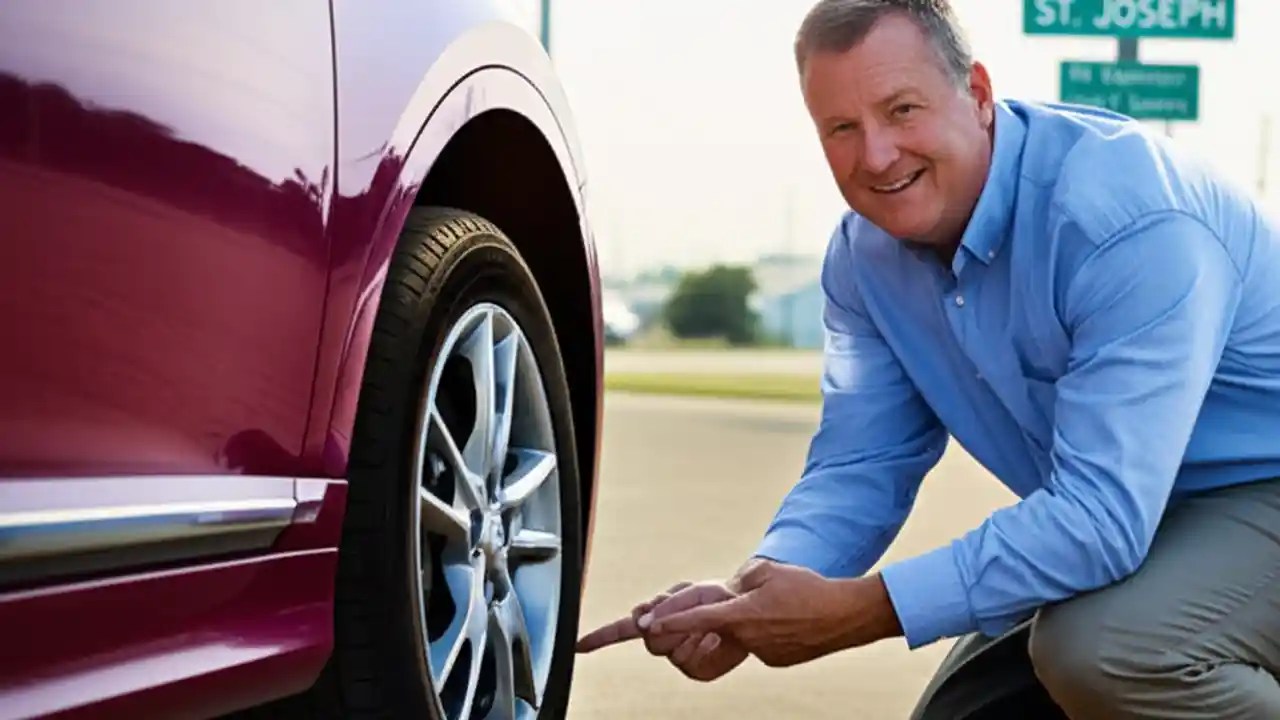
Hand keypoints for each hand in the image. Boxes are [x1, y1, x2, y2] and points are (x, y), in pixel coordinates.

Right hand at [576, 581, 748, 681]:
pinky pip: (692, 666)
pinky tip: (716, 640)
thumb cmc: (720, 600)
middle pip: (649, 642)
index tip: (580, 645)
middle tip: (689, 617)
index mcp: (657, 618)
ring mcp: (680, 657)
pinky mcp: (698, 670)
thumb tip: (640, 621)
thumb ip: (664, 605)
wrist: (750, 614)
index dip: (601, 637)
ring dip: (691, 635)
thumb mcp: (692, 592)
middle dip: (668, 627)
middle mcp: (664, 639)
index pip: (622, 629)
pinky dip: (706, 651)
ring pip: (671, 654)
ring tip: (710, 625)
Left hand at [646, 559, 901, 667]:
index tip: (648, 624)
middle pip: (720, 626)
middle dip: (722, 616)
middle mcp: (747, 638)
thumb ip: (739, 579)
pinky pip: (758, 643)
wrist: (845, 616)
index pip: (697, 617)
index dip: (670, 620)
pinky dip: (765, 631)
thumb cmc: (807, 588)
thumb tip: (729, 590)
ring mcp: (761, 652)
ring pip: (741, 634)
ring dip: (749, 620)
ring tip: (781, 607)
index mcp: (741, 614)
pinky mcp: (775, 660)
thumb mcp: (768, 571)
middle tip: (752, 604)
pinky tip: (788, 620)